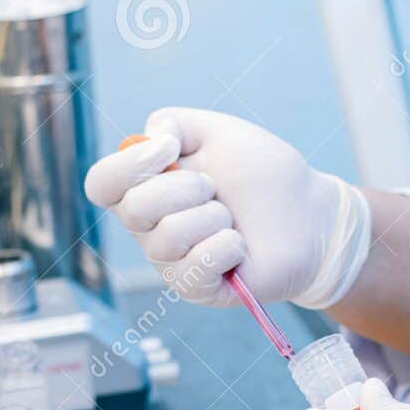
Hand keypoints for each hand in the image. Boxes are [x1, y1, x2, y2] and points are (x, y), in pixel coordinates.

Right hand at [84, 107, 369, 308]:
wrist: (308, 213)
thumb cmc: (261, 174)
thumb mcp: (217, 131)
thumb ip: (174, 121)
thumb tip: (149, 139)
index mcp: (145, 188)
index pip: (101, 183)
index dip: (127, 165)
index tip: (169, 149)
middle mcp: (149, 228)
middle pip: (134, 209)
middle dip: (184, 187)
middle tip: (215, 188)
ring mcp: (171, 262)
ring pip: (169, 237)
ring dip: (213, 217)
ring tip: (232, 218)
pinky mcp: (197, 288)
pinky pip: (197, 266)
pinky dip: (226, 246)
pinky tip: (240, 244)